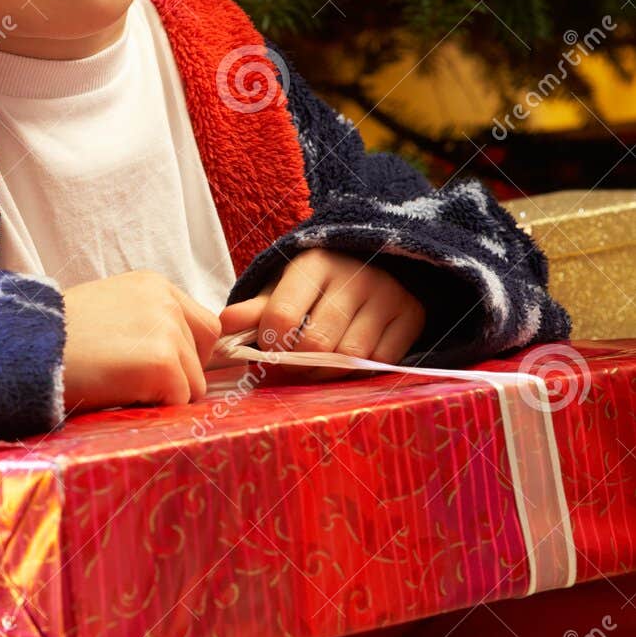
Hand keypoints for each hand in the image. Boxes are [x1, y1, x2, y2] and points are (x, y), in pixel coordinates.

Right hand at [61, 269, 222, 414]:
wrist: (25, 348)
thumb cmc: (57, 339)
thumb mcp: (110, 311)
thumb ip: (147, 322)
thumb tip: (180, 356)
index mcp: (155, 286)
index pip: (203, 326)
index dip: (184, 352)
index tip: (150, 365)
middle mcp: (167, 301)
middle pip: (203, 354)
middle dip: (177, 374)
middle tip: (133, 380)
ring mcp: (167, 330)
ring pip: (194, 383)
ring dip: (163, 394)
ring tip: (119, 385)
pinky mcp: (162, 362)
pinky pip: (179, 400)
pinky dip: (154, 407)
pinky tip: (119, 394)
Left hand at [218, 249, 426, 370]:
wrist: (374, 266)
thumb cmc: (317, 285)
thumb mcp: (284, 290)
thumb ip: (256, 310)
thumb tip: (224, 324)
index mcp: (314, 263)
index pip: (282, 319)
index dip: (271, 346)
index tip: (271, 351)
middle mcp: (354, 275)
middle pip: (316, 344)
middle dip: (298, 365)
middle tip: (293, 366)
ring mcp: (387, 294)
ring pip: (349, 356)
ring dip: (327, 373)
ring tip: (317, 367)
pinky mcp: (411, 314)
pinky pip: (380, 361)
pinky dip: (359, 371)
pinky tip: (347, 362)